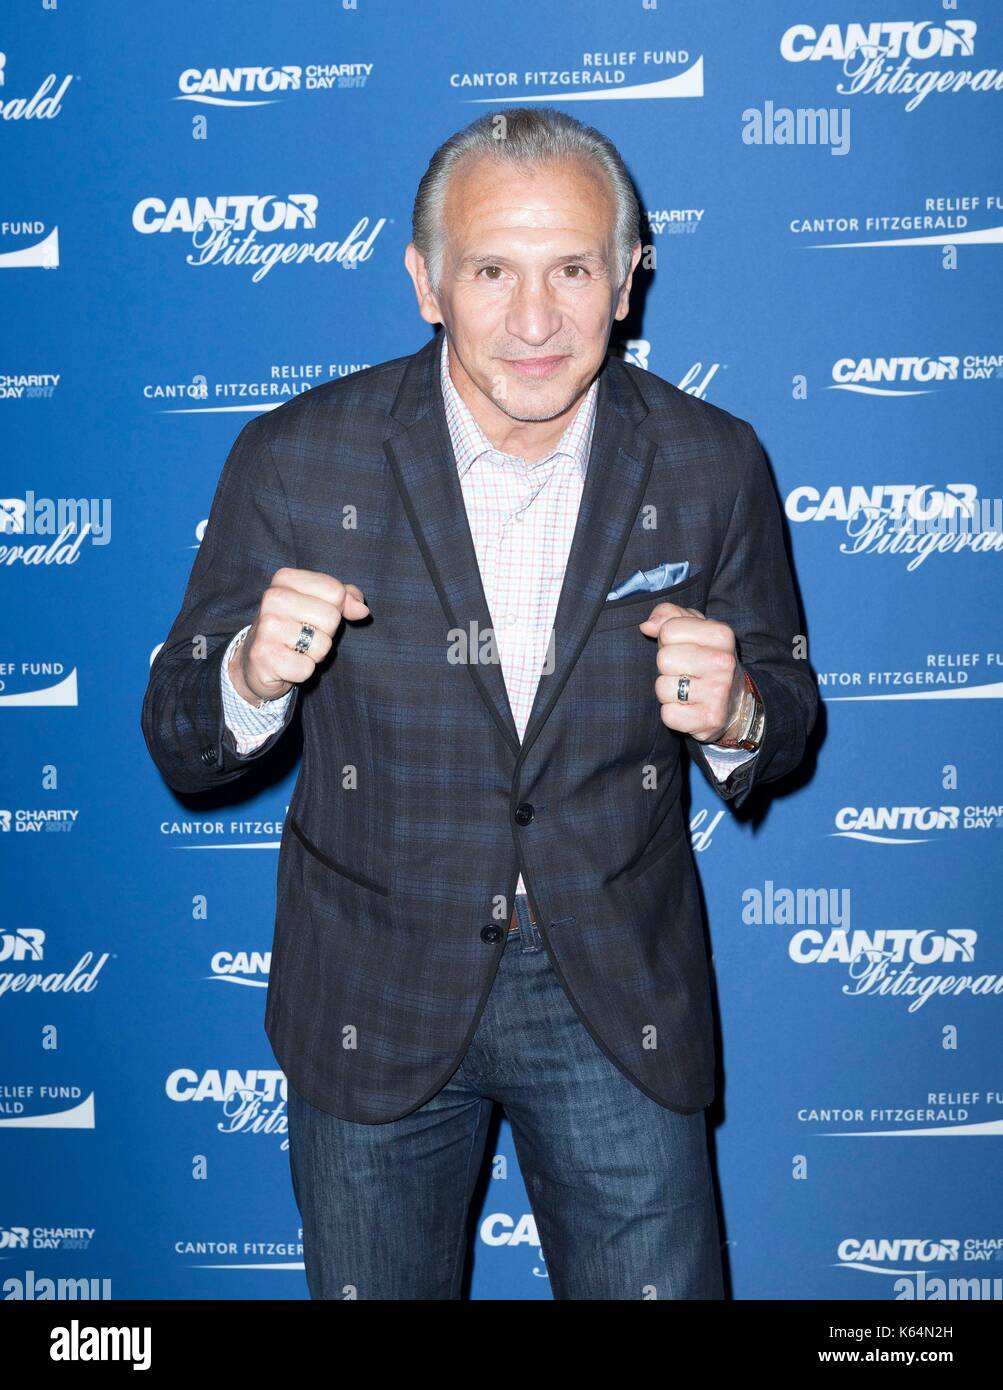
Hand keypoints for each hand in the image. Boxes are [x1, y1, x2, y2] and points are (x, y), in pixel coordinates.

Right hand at [229, 568, 369, 703]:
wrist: (256, 662)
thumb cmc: (294, 629)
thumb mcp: (319, 604)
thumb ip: (344, 599)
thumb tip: (362, 610)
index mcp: (285, 579)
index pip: (336, 592)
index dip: (335, 610)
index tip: (315, 616)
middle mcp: (272, 598)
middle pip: (331, 618)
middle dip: (325, 633)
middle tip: (304, 636)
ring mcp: (266, 627)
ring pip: (322, 645)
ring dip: (315, 654)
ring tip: (296, 650)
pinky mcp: (264, 655)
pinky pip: (307, 668)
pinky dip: (302, 671)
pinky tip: (287, 664)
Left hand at [637, 601, 745, 742]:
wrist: (736, 702)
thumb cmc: (706, 658)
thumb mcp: (695, 629)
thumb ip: (669, 615)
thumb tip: (647, 626)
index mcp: (721, 634)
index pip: (669, 630)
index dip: (668, 640)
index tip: (683, 648)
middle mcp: (723, 662)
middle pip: (664, 659)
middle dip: (667, 667)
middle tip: (684, 672)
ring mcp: (718, 692)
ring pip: (662, 688)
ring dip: (668, 691)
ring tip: (686, 690)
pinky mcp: (709, 719)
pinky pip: (668, 714)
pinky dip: (673, 713)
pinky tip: (688, 708)